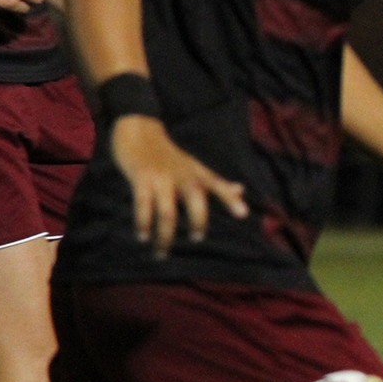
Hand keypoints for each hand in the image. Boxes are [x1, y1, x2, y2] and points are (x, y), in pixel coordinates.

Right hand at [110, 115, 248, 257]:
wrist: (139, 129)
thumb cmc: (169, 154)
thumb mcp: (195, 166)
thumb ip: (217, 182)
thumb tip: (242, 190)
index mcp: (197, 173)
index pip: (217, 185)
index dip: (230, 199)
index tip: (243, 214)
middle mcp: (183, 175)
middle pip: (196, 200)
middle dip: (198, 221)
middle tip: (197, 239)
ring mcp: (161, 177)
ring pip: (167, 212)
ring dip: (165, 235)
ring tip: (161, 252)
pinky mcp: (141, 178)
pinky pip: (143, 205)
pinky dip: (143, 223)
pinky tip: (142, 236)